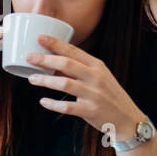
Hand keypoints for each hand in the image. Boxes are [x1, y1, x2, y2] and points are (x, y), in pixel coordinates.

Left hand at [25, 34, 145, 137]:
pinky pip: (68, 107)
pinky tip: (43, 101)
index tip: (39, 37)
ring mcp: (94, 94)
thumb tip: (50, 64)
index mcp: (97, 66)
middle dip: (46, 59)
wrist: (127, 118)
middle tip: (29, 57)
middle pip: (67, 64)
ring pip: (65, 84)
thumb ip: (77, 70)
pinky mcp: (90, 110)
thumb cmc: (107, 95)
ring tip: (31, 78)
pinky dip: (53, 104)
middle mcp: (96, 77)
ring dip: (46, 80)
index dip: (55, 44)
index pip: (74, 51)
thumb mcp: (97, 77)